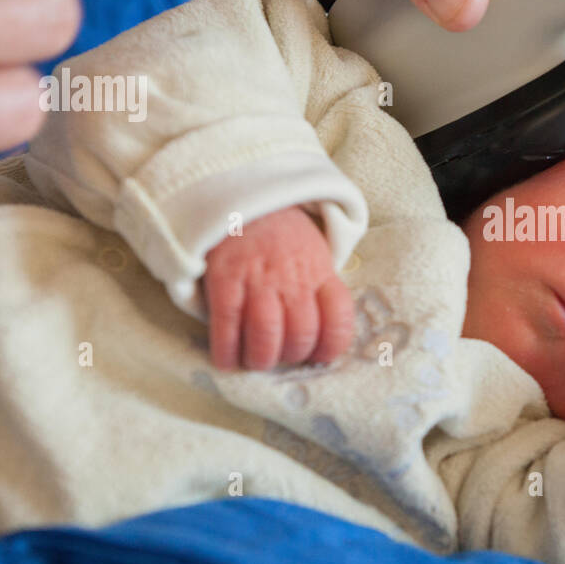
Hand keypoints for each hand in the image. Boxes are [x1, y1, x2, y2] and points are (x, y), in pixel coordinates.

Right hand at [202, 206, 355, 369]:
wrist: (242, 201)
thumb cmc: (282, 236)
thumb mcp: (315, 254)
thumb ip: (321, 289)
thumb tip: (324, 334)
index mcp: (320, 273)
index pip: (339, 319)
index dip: (331, 347)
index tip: (319, 357)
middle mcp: (292, 279)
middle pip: (301, 334)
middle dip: (292, 356)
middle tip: (281, 357)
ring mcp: (258, 279)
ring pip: (267, 333)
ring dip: (262, 358)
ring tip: (256, 362)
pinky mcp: (225, 279)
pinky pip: (227, 323)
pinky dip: (227, 349)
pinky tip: (227, 360)